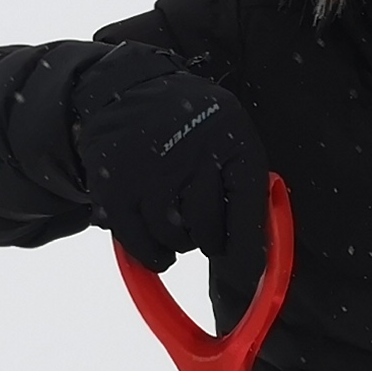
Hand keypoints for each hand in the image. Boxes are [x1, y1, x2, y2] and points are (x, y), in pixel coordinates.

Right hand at [75, 49, 270, 275]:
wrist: (127, 91)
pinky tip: (158, 245)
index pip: (247, 207)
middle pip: (209, 229)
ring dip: (179, 242)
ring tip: (176, 218)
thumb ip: (244, 189)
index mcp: (230, 138)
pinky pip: (139, 244)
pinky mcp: (115, 187)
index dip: (249, 250)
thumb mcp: (228, 137)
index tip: (249, 278)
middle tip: (204, 227)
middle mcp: (190, 152)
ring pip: (174, 238)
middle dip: (210, 238)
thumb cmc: (190, 126)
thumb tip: (256, 262)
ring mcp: (149, 170)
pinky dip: (151, 254)